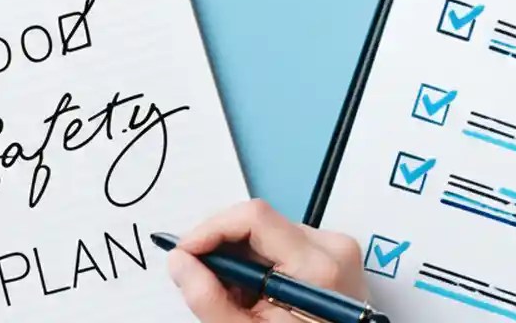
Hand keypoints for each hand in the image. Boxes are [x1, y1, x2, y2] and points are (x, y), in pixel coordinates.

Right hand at [168, 200, 367, 322]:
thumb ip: (209, 298)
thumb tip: (180, 261)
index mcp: (316, 267)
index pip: (253, 216)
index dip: (211, 229)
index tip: (186, 250)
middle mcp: (332, 248)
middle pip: (257, 223)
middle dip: (222, 248)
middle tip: (204, 281)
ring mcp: (335, 249)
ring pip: (266, 232)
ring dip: (239, 258)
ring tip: (236, 296)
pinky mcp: (333, 254)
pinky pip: (282, 242)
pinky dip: (259, 263)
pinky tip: (256, 291)